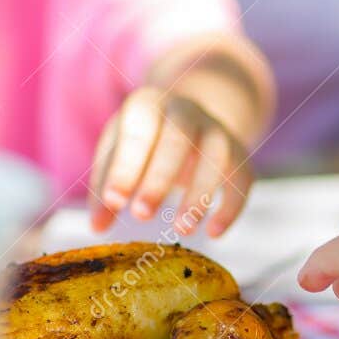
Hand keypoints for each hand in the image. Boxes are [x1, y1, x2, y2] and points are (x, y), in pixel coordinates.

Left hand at [89, 86, 253, 237]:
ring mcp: (216, 130)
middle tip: (142, 216)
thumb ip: (105, 188)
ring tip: (182, 230)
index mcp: (147, 106)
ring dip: (200, 194)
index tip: (114, 203)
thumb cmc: (144, 144)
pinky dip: (231, 206)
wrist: (190, 122)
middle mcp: (185, 111)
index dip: (125, 168)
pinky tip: (214, 233)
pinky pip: (242, 179)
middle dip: (159, 179)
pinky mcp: (239, 155)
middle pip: (178, 139)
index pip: (137, 133)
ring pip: (215, 157)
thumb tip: (96, 227)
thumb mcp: (118, 155)